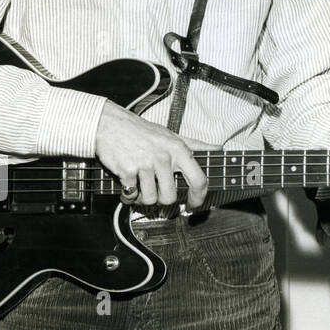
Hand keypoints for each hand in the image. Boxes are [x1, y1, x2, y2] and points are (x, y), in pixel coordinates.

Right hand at [94, 101, 209, 207]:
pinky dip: (128, 196)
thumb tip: (219, 148)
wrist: (111, 125)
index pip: (198, 180)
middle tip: (156, 192)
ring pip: (150, 199)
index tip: (193, 205)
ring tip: (141, 187)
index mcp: (179, 150)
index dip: (198, 198)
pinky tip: (128, 186)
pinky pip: (131, 195)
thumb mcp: (172, 135)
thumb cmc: (143, 131)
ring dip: (143, 199)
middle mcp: (164, 157)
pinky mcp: (127, 171)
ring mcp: (145, 164)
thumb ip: (196, 145)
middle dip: (162, 200)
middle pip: (170, 196)